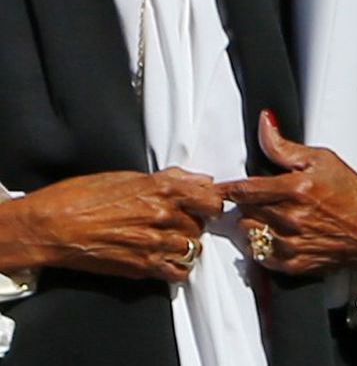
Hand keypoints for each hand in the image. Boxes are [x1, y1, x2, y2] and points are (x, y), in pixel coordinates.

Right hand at [0, 168, 219, 282]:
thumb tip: (197, 179)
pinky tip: (164, 261)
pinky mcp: (142, 267)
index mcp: (162, 189)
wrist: (50, 226)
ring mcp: (155, 243)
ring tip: (168, 242)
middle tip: (176, 223)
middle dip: (194, 224)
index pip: (211, 199)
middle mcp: (164, 215)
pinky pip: (178, 273)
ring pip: (193, 248)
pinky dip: (177, 269)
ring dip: (185, 246)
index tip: (203, 206)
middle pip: (201, 224)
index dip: (209, 203)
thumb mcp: (126, 177)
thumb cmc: (79, 197)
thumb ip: (168, 179)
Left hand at [217, 110, 356, 276]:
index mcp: (295, 189)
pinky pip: (261, 256)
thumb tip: (265, 125)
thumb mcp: (322, 159)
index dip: (227, 189)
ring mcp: (291, 243)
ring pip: (250, 233)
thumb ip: (285, 147)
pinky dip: (264, 245)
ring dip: (255, 224)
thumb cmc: (354, 193)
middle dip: (249, 204)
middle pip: (244, 211)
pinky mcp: (293, 264)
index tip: (219, 189)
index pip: (244, 189)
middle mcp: (290, 217)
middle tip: (264, 199)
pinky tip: (279, 235)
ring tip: (273, 217)